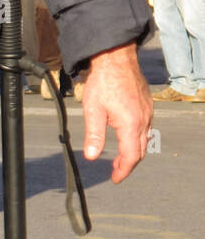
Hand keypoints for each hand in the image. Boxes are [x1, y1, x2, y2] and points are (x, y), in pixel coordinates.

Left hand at [79, 42, 152, 182]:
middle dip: (128, 164)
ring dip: (132, 152)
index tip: (115, 179)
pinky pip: (145, 127)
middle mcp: (143, 119)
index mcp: (131, 124)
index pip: (131, 156)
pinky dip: (136, 139)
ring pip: (144, 139)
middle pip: (140, 150)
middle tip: (115, 172)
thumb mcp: (93, 111)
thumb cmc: (103, 82)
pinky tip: (126, 138)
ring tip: (118, 160)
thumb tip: (92, 156)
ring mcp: (147, 111)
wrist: (116, 58)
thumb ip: (94, 135)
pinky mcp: (146, 104)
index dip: (123, 171)